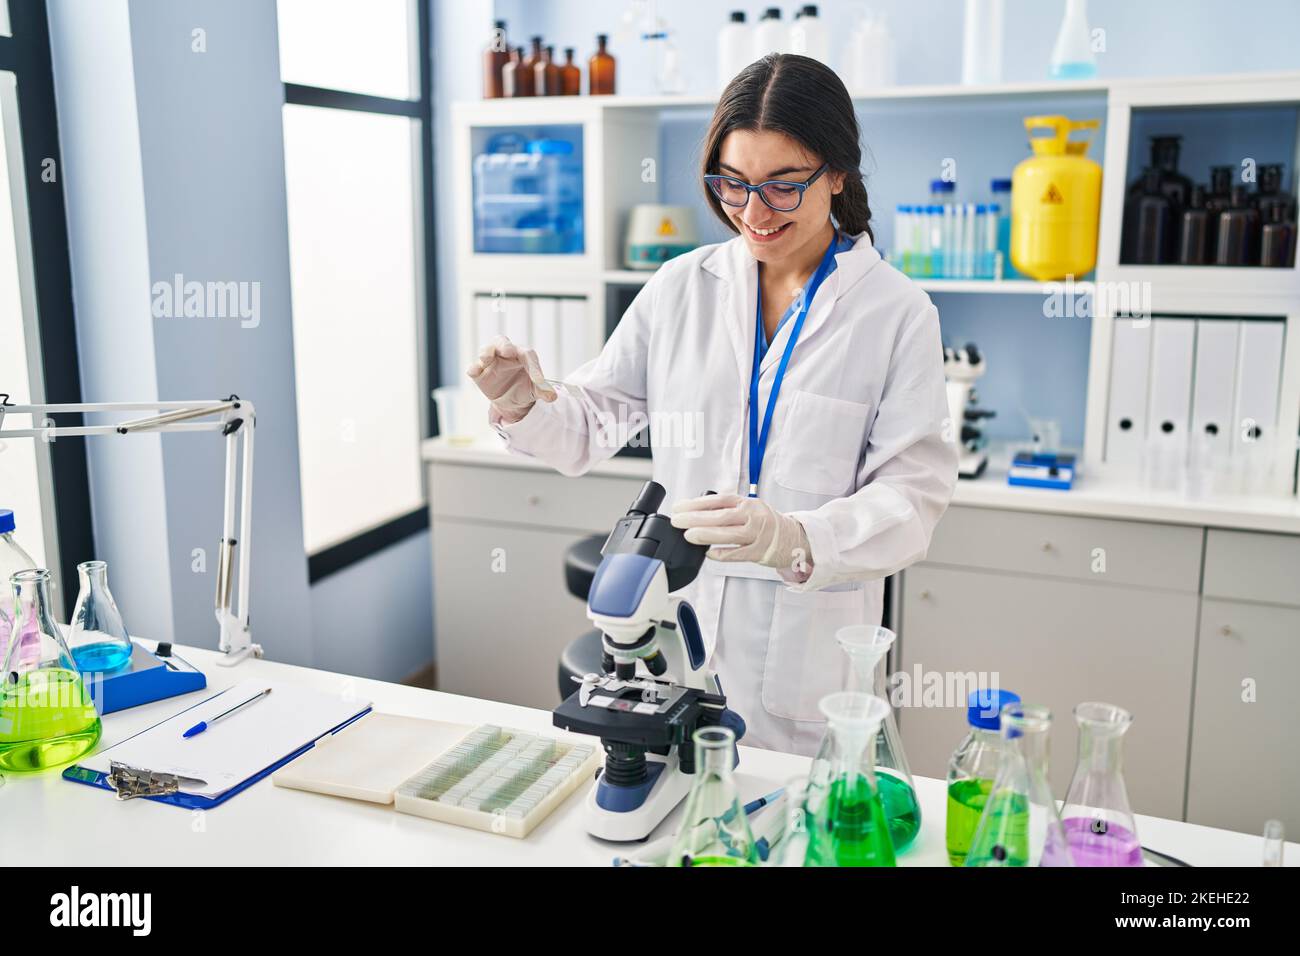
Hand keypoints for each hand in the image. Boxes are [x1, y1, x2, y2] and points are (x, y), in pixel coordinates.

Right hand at [466, 335, 556, 422]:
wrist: (511, 399)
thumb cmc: (525, 387)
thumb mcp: (535, 390)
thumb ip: (543, 390)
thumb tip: (552, 396)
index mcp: (522, 355)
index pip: (527, 355)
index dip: (533, 367)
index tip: (538, 381)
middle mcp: (505, 354)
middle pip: (502, 341)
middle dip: (504, 345)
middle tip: (507, 351)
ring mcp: (490, 362)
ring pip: (485, 351)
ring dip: (485, 353)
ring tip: (486, 359)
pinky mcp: (479, 373)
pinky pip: (473, 367)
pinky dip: (473, 368)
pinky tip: (474, 372)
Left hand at [670, 493, 811, 573]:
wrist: (795, 537)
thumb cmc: (766, 523)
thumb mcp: (749, 508)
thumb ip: (728, 509)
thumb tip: (696, 512)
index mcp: (747, 503)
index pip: (719, 500)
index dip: (697, 503)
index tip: (679, 506)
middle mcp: (753, 516)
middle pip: (721, 516)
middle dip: (696, 518)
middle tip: (677, 520)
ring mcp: (757, 534)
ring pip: (729, 534)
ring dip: (706, 535)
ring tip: (688, 535)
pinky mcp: (760, 552)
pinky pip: (738, 554)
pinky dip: (722, 554)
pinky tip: (708, 553)